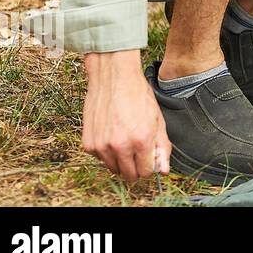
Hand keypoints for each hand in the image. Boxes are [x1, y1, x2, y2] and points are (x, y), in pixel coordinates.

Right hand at [81, 50, 170, 181]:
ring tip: (125, 139)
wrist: (114, 78)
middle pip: (128, 174)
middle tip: (137, 150)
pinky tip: (112, 134)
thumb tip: (163, 170)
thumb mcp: (157, 120)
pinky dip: (106, 151)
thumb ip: (162, 147)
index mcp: (141, 140)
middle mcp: (119, 146)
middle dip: (135, 166)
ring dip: (120, 160)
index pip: (145, 172)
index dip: (148, 166)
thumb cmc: (138, 96)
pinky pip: (100, 158)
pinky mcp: (88, 144)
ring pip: (113, 168)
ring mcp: (101, 146)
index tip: (148, 157)